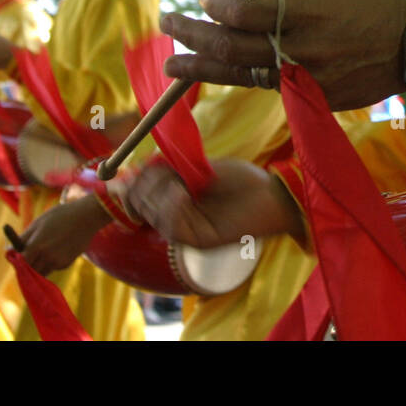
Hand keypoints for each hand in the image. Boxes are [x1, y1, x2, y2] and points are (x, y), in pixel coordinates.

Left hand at [17, 195, 111, 275]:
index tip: (17, 259)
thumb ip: (23, 238)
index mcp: (36, 246)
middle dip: (27, 267)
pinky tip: (59, 248)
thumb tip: (9, 251)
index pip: (21, 264)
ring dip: (39, 266)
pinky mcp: (67, 263)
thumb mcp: (38, 223)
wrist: (86, 217)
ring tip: (45, 250)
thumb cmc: (59, 216)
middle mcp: (46, 257)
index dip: (17, 263)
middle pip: (30, 271)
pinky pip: (53, 267)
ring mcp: (58, 262)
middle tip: (29, 258)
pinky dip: (52, 262)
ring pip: (42, 272)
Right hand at [124, 158, 303, 248]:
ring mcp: (189, 232)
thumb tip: (142, 163)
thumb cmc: (242, 179)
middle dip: (147, 185)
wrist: (271, 194)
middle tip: (163, 170)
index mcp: (175, 202)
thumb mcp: (202, 169)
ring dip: (160, 194)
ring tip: (177, 181)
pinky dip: (172, 207)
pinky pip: (174, 228)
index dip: (134, 182)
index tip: (141, 164)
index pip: (139, 198)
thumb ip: (174, 169)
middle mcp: (179, 219)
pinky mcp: (201, 241)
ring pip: (156, 217)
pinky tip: (182, 191)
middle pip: (143, 206)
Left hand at [160, 0, 405, 111]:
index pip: (244, 12)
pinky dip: (242, 74)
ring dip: (202, 66)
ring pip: (241, 75)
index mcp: (306, 13)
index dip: (215, 6)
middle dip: (193, 35)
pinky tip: (220, 68)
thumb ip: (278, 2)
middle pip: (232, 45)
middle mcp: (303, 48)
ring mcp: (307, 79)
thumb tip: (232, 3)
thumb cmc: (363, 9)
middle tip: (168, 22)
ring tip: (173, 62)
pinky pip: (268, 86)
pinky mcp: (312, 100)